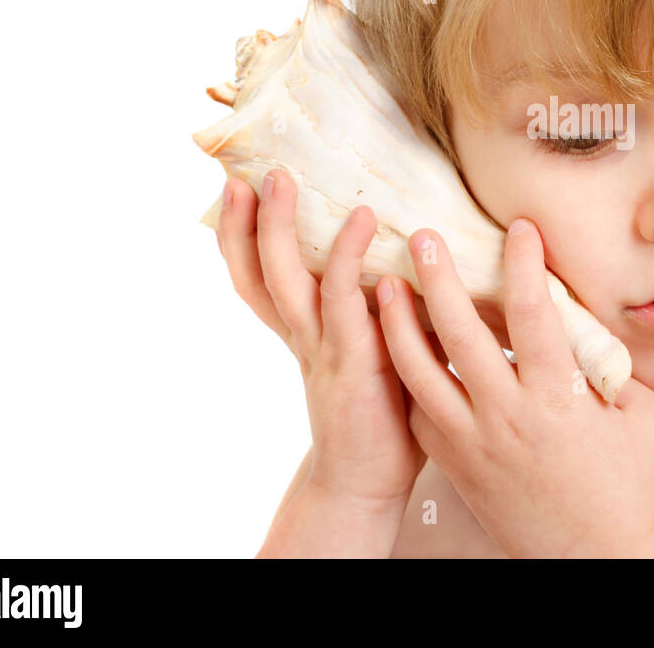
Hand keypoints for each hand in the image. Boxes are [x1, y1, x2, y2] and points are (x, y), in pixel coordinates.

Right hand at [216, 168, 424, 509]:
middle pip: (258, 271)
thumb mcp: (378, 346)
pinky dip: (348, 258)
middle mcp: (302, 334)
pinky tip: (362, 222)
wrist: (371, 479)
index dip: (241, 237)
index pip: (258, 278)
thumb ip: (385, 307)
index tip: (236, 190)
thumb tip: (417, 254)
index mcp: (304, 331)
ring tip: (282, 181)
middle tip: (246, 173)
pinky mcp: (350, 358)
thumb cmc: (385, 409)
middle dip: (246, 222)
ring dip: (281, 229)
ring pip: (286, 279)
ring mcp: (320, 346)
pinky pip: (344, 301)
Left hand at [375, 217, 653, 557]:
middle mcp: (509, 415)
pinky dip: (407, 378)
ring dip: (399, 324)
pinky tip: (400, 350)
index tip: (518, 228)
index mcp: (559, 397)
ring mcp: (475, 443)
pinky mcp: (456, 466)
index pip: (534, 313)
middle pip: (459, 332)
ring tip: (384, 286)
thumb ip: (615, 369)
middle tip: (422, 237)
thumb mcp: (645, 417)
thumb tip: (594, 329)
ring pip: (420, 373)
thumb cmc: (632, 486)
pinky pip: (420, 414)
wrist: (596, 558)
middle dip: (437, 277)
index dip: (524, 263)